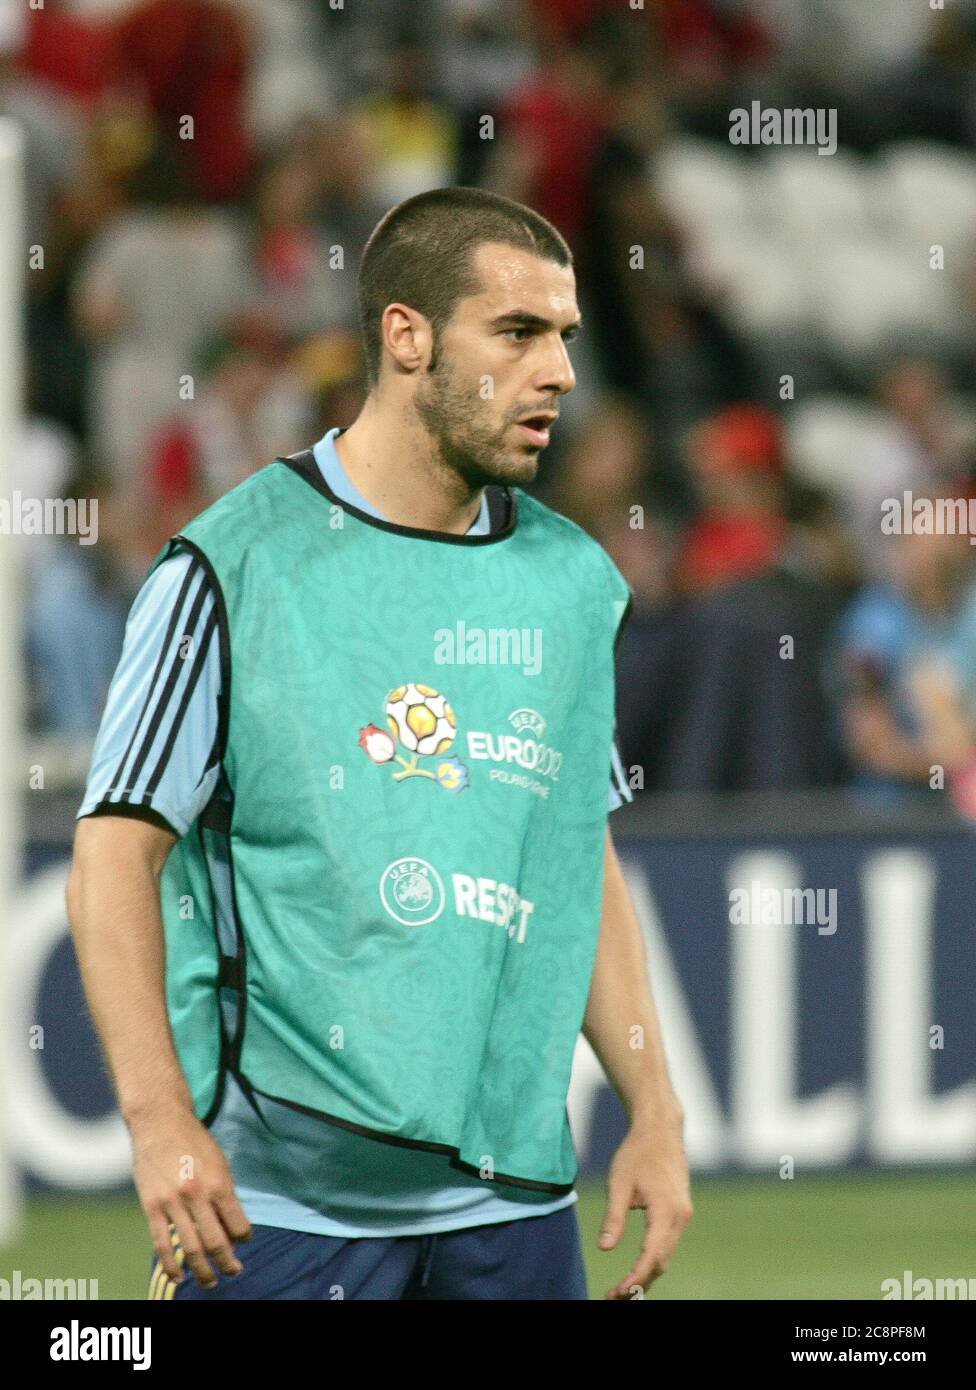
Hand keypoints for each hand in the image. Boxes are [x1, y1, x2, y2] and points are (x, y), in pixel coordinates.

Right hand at [129, 1099, 251, 1288]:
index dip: (244, 1238)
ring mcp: (173, 1203)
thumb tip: (233, 1226)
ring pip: (190, 1249)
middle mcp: (197, 1195)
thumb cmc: (193, 1140)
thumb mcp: (219, 1161)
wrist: (159, 1122)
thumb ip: (225, 1193)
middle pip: (216, 1242)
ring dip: (203, 1270)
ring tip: (211, 1281)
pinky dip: (171, 1264)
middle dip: (228, 1262)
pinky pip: (162, 1243)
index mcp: (219, 1182)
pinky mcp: (151, 1207)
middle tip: (235, 1271)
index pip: (238, 1224)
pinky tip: (179, 1276)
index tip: (244, 1243)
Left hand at [598, 1117, 692, 1299]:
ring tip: (623, 1289)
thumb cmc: (637, 1153)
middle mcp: (680, 1217)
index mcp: (666, 1211)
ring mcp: (683, 1215)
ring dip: (647, 1274)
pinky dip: (654, 1259)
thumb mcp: (619, 1184)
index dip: (634, 1278)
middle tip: (614, 1297)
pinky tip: (638, 1268)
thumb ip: (613, 1218)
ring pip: (666, 1254)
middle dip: (640, 1283)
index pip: (651, 1256)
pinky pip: (668, 1243)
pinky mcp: (680, 1212)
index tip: (616, 1292)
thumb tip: (604, 1249)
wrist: (661, 1130)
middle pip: (661, 1261)